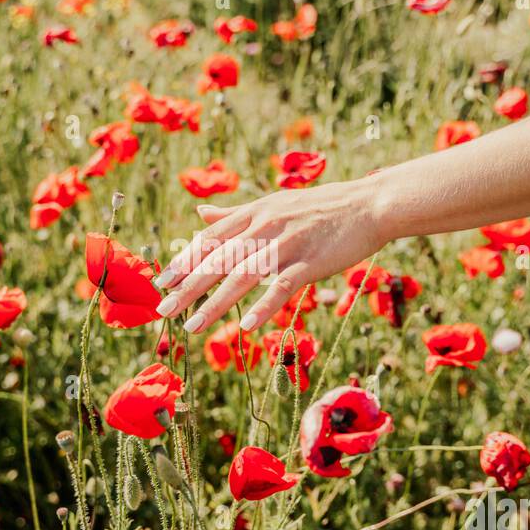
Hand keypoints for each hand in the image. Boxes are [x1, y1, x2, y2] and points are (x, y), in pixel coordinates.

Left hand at [153, 176, 392, 333]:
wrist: (369, 204)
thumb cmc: (321, 208)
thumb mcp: (272, 203)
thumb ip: (234, 213)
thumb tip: (199, 214)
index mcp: (254, 212)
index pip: (210, 238)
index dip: (184, 260)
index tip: (161, 281)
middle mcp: (265, 226)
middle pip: (219, 259)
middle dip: (187, 286)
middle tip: (162, 310)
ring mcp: (288, 244)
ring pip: (243, 276)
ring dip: (214, 303)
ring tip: (191, 325)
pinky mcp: (312, 261)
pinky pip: (282, 286)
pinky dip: (264, 306)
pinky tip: (246, 326)